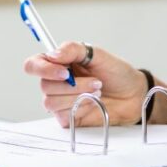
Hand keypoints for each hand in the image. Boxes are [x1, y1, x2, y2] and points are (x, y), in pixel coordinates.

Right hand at [21, 41, 149, 127]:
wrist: (133, 94)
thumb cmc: (116, 72)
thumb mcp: (97, 54)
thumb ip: (73, 49)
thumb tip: (53, 55)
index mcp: (58, 63)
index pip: (34, 64)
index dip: (43, 68)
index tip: (65, 71)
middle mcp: (56, 82)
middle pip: (44, 85)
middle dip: (72, 85)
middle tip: (96, 81)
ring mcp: (60, 101)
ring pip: (51, 101)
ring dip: (78, 95)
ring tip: (97, 90)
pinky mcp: (67, 117)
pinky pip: (62, 115)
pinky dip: (80, 107)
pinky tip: (93, 103)